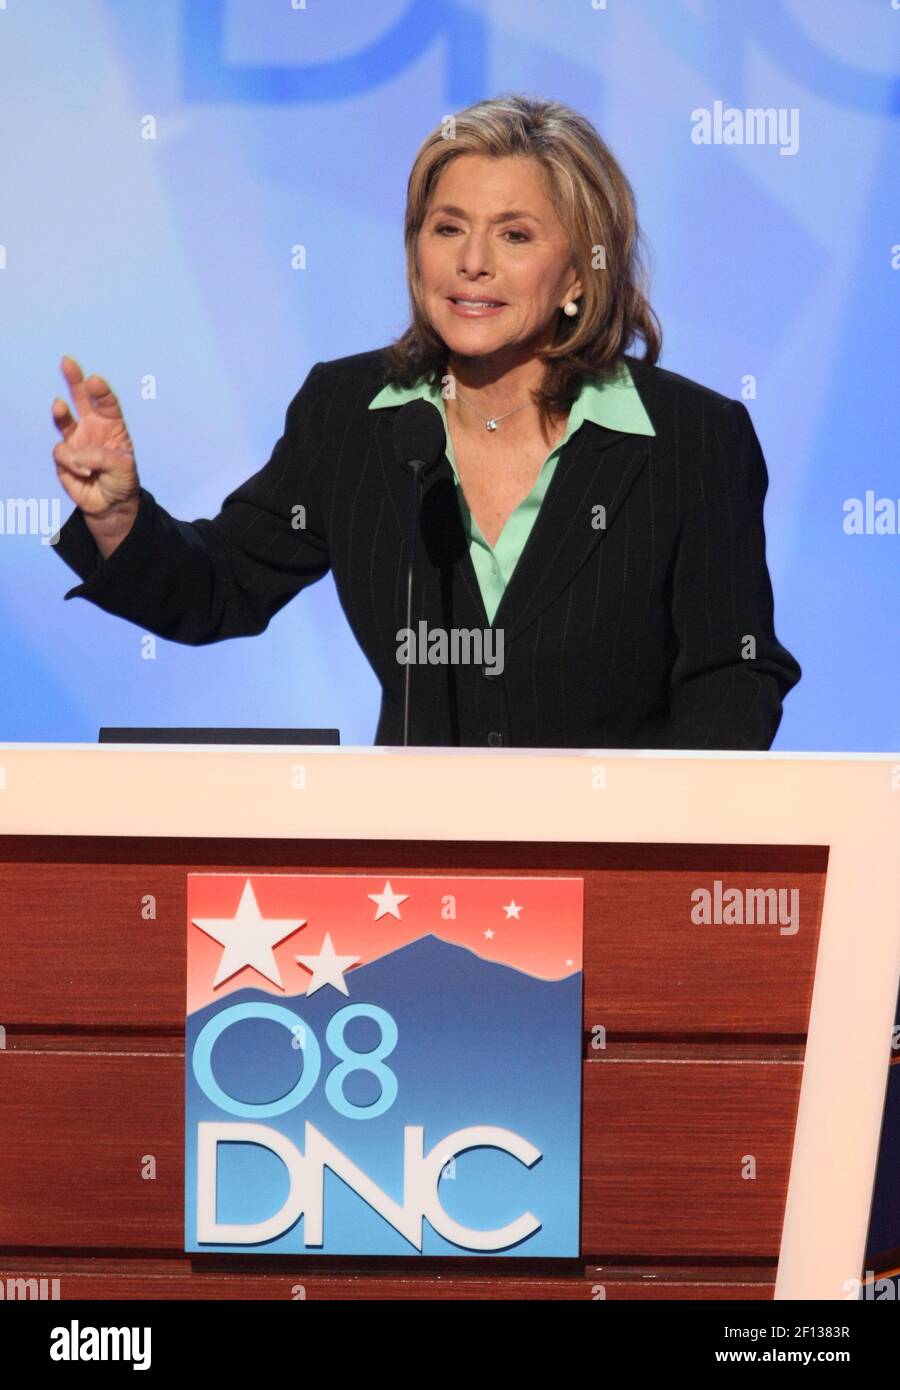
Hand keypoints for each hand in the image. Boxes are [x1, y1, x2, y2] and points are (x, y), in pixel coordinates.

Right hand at [52, 356, 139, 518]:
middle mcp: (92, 427)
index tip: (95, 381)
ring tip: (59, 406)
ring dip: (61, 411)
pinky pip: (62, 452)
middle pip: (81, 398)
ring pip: (63, 418)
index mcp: (112, 424)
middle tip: (67, 361)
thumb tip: (77, 453)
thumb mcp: (123, 467)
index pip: (107, 403)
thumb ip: (102, 457)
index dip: (101, 391)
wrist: (110, 504)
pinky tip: (85, 473)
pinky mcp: (64, 456)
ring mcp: (76, 440)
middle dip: (74, 379)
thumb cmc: (122, 481)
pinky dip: (72, 462)